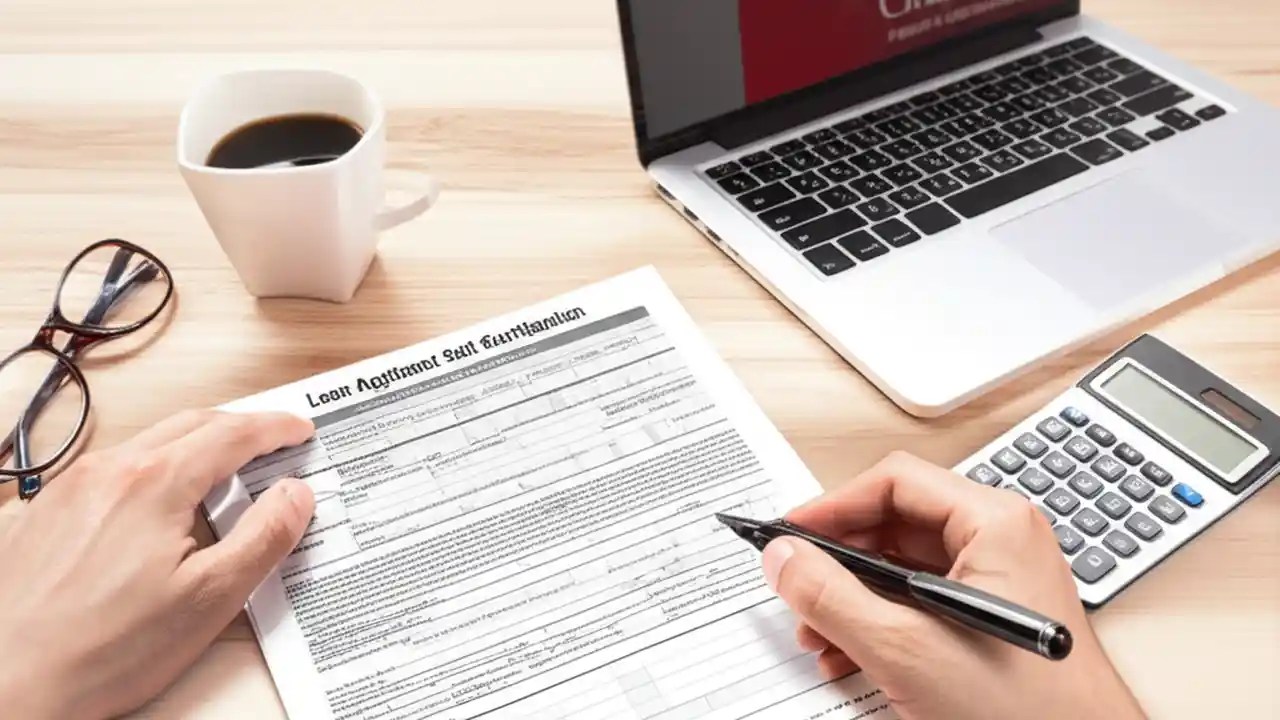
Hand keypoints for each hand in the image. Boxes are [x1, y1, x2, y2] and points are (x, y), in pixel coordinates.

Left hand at [0, 410, 315, 719]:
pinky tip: (161, 508)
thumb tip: (296, 494)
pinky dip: (154, 470)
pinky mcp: (47, 511)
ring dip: (195, 446)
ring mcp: (71, 488)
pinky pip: (113, 469)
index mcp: (155, 482)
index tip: (299, 432)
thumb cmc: (103, 651)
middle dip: (239, 427)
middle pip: (190, 425)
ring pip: (149, 443)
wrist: (8, 685)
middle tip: (274, 443)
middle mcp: (109, 471)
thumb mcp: (210, 598)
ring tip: (224, 476)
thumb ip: (264, 537)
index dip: (275, 428)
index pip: (231, 434)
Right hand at [762, 452, 1145, 719]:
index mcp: (995, 524)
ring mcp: (998, 580)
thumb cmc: (1029, 712)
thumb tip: (786, 558)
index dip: (833, 506)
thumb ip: (833, 598)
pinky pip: (919, 602)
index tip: (790, 534)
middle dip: (839, 562)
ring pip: (901, 568)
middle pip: (895, 523)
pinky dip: (878, 622)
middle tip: (799, 588)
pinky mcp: (989, 618)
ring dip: (851, 599)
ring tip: (821, 635)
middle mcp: (1000, 541)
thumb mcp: (906, 650)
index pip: (896, 481)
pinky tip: (851, 654)